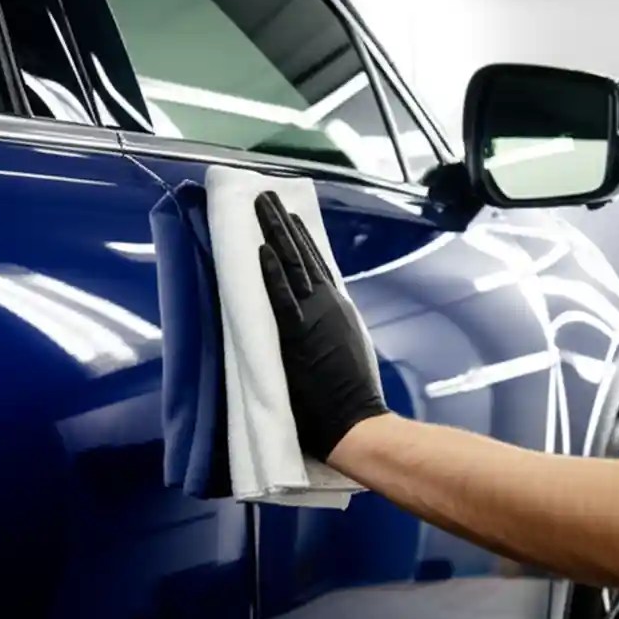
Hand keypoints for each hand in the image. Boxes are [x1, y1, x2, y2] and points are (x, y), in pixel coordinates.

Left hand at [255, 191, 389, 461]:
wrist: (357, 423)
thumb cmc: (350, 396)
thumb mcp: (346, 347)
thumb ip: (329, 325)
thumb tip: (314, 313)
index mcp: (337, 308)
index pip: (316, 262)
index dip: (299, 236)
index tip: (285, 214)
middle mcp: (326, 304)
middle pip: (302, 253)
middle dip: (282, 223)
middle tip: (266, 195)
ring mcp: (312, 317)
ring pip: (292, 265)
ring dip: (274, 233)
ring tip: (261, 206)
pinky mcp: (297, 336)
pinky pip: (281, 297)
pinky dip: (272, 272)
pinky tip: (262, 250)